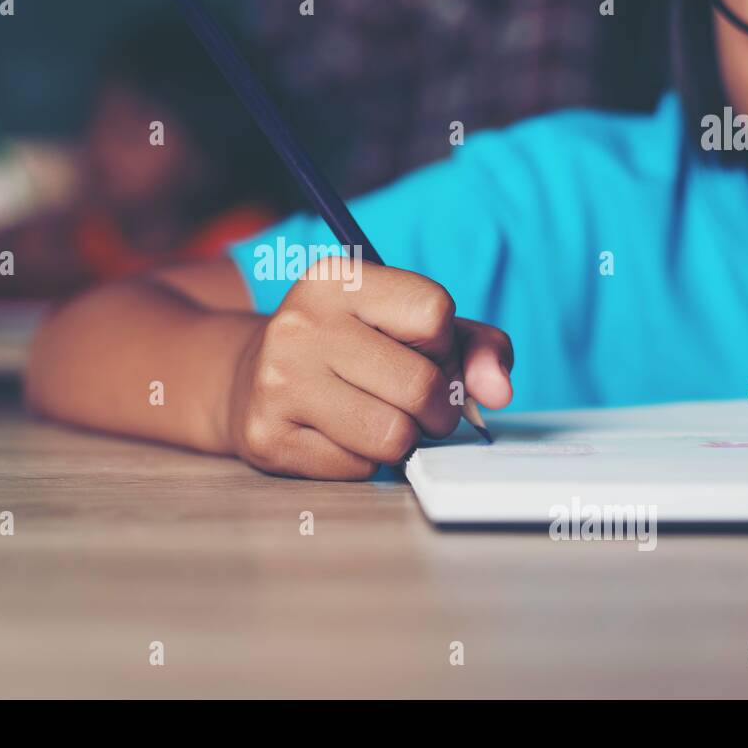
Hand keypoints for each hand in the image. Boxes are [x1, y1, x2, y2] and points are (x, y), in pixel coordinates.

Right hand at [226, 258, 512, 478]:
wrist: (250, 378)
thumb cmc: (353, 349)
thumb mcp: (412, 325)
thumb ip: (475, 346)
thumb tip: (497, 392)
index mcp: (335, 277)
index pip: (434, 312)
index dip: (443, 344)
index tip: (420, 349)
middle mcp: (300, 323)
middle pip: (420, 384)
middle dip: (436, 406)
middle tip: (414, 403)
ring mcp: (277, 382)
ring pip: (393, 436)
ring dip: (402, 439)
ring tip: (377, 418)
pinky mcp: (267, 437)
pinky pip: (358, 470)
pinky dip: (364, 462)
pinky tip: (339, 437)